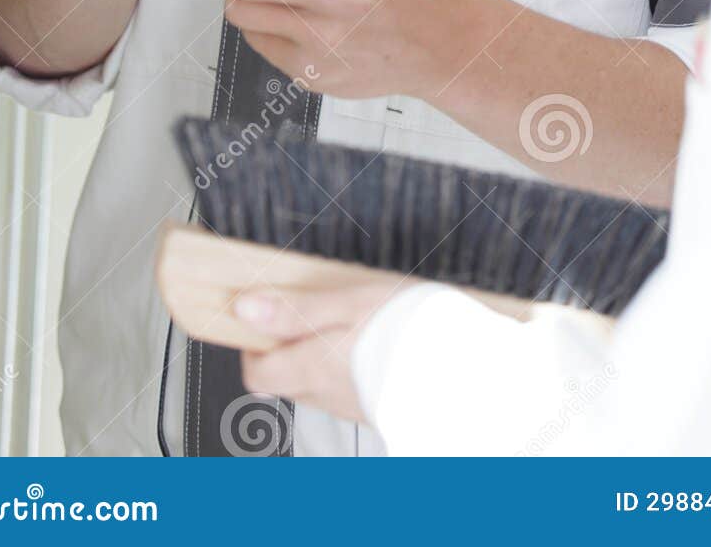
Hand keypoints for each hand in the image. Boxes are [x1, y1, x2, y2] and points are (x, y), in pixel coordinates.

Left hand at [235, 278, 404, 422]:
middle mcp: (328, 396)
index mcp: (313, 369)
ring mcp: (354, 406)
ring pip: (315, 386)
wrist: (467, 369)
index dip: (252, 345)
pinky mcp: (379, 407)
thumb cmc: (407, 328)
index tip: (262, 316)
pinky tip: (369, 342)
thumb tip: (243, 309)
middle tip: (301, 311)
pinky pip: (346, 389)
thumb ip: (294, 310)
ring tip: (341, 320)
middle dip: (284, 350)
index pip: (257, 372)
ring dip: (316, 357)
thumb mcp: (348, 302)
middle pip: (285, 380)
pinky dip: (345, 367)